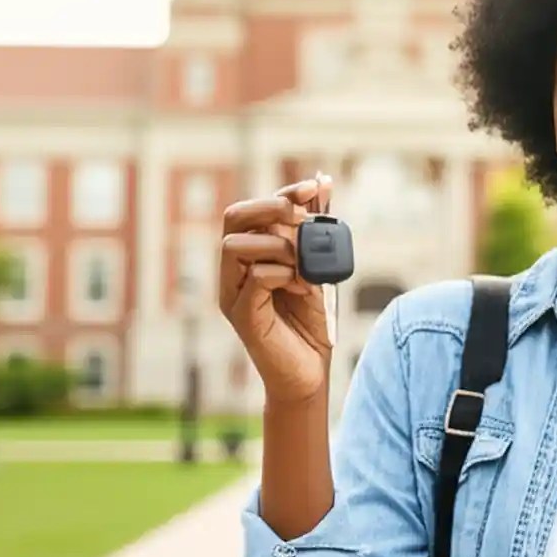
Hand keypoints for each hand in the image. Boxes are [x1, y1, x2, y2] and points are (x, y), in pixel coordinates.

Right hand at [219, 174, 333, 404]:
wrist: (310, 373)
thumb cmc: (310, 321)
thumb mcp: (316, 267)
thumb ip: (315, 230)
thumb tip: (323, 183)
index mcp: (248, 256)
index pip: (252, 209)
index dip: (283, 192)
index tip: (314, 188)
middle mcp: (233, 272)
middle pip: (233, 218)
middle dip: (271, 209)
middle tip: (302, 221)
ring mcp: (233, 294)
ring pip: (235, 246)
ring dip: (278, 246)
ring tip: (305, 267)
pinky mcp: (243, 317)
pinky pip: (255, 279)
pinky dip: (283, 274)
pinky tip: (304, 288)